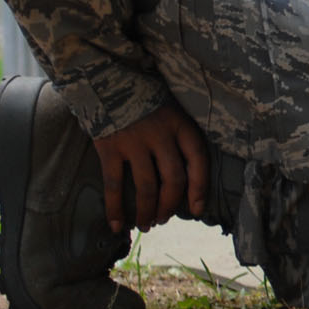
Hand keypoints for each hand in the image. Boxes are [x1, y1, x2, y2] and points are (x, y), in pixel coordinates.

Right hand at [93, 104, 208, 232]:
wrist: (109, 83)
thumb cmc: (147, 103)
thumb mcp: (173, 114)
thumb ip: (179, 140)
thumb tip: (183, 180)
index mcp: (182, 127)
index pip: (198, 162)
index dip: (199, 189)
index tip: (197, 210)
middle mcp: (162, 136)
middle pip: (173, 180)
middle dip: (169, 205)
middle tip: (163, 219)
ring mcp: (135, 143)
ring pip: (147, 187)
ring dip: (146, 211)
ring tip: (144, 225)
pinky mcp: (110, 149)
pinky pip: (114, 185)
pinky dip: (116, 208)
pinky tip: (117, 224)